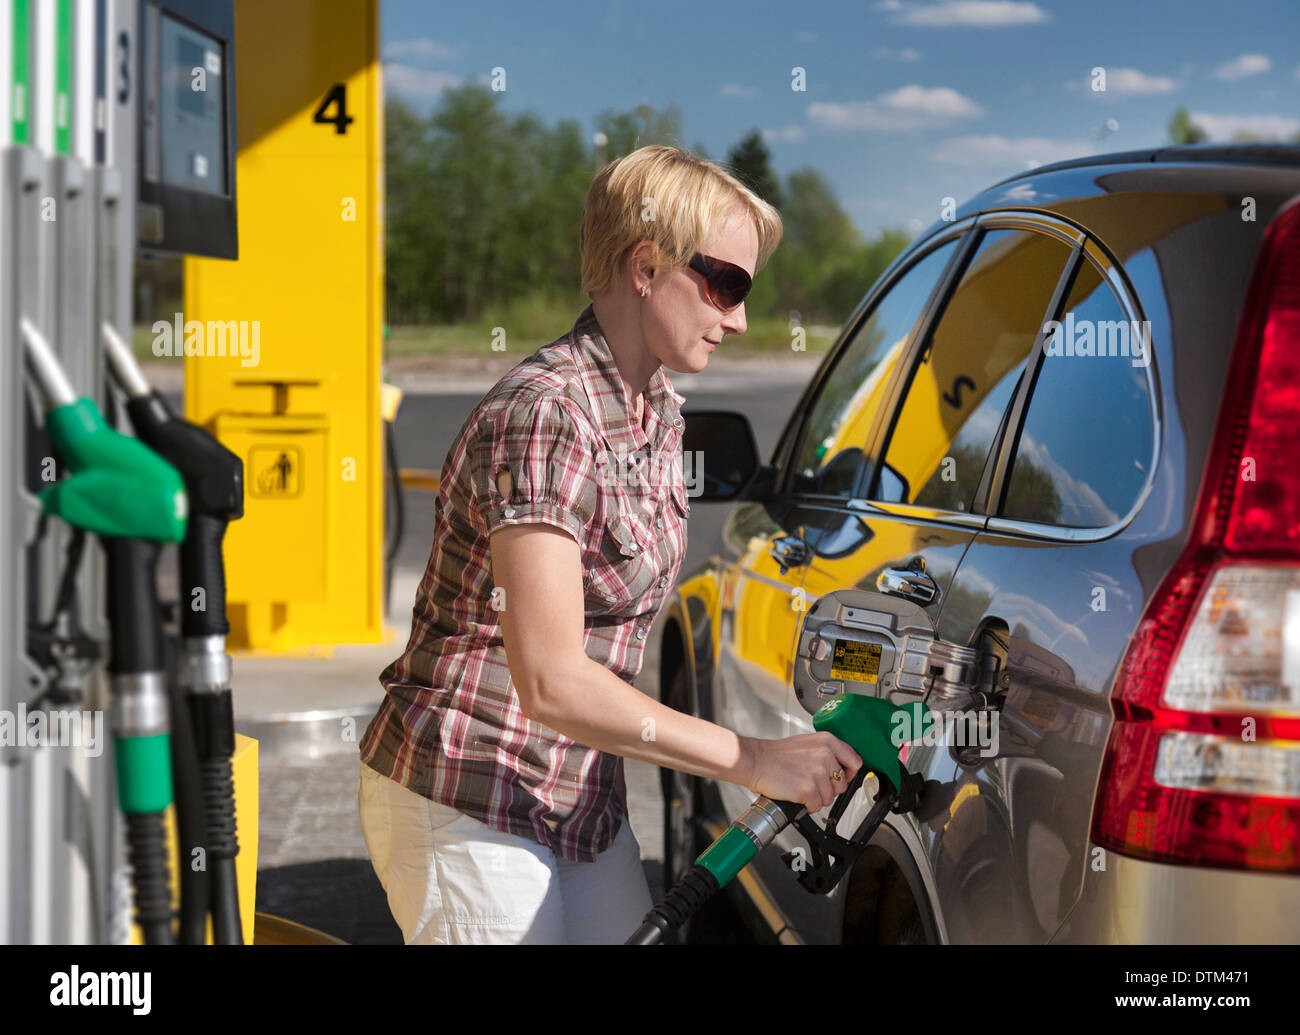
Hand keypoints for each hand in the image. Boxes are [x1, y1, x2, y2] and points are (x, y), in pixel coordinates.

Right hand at [739, 733, 862, 814]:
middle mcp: (825, 755)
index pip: (855, 762)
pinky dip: (807, 806)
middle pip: (842, 784)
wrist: (756, 761)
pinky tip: (797, 795)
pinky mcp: (808, 790)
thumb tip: (844, 769)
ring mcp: (817, 773)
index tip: (842, 777)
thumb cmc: (777, 754)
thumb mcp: (807, 743)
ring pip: (829, 798)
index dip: (848, 773)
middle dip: (828, 788)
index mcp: (827, 741)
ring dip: (816, 798)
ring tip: (801, 787)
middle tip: (811, 782)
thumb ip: (828, 752)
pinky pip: (817, 806)